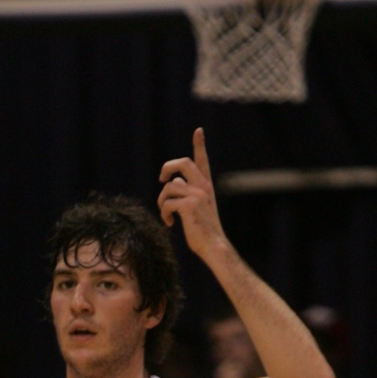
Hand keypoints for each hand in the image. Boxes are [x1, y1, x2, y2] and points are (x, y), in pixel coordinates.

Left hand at [158, 127, 227, 265]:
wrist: (214, 246)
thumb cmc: (204, 231)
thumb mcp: (198, 208)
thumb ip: (187, 193)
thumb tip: (173, 183)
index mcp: (206, 186)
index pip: (203, 161)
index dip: (199, 145)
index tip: (198, 131)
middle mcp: (203, 187)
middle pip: (183, 163)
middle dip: (167, 167)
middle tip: (162, 178)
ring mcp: (197, 195)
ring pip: (169, 187)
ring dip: (162, 201)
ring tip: (166, 214)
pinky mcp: (189, 206)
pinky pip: (167, 203)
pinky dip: (164, 213)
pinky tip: (169, 223)